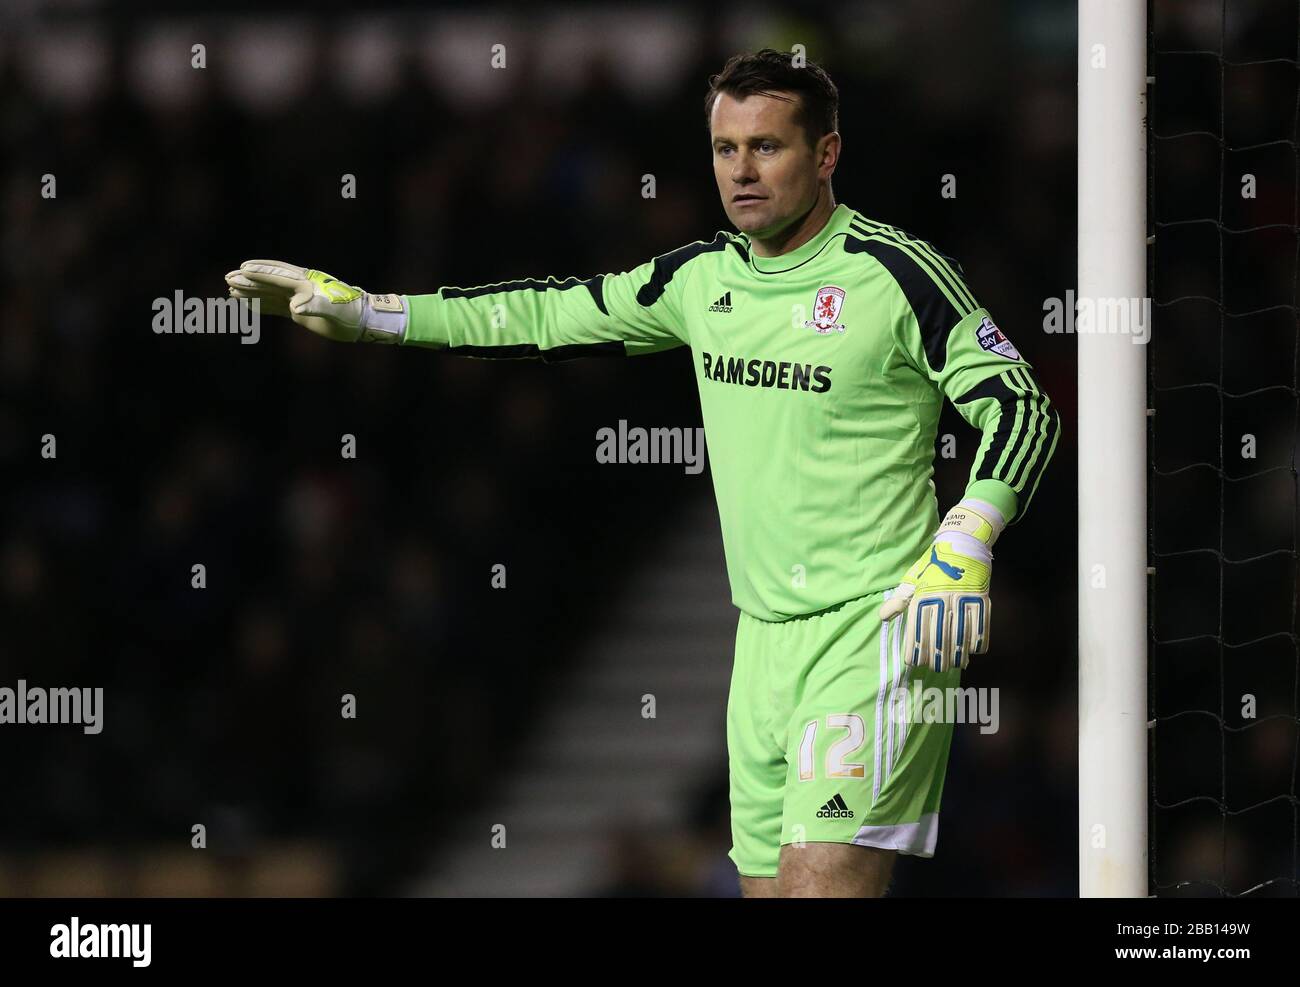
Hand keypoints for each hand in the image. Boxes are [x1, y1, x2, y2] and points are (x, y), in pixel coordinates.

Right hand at [224, 260, 404, 342]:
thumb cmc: (350, 314)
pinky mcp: (300, 310)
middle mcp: (301, 287)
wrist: (362, 320)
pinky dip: (261, 305)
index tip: (241, 270)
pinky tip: (248, 304)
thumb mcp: (334, 311)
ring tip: (231, 290)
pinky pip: (276, 306)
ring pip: (270, 293)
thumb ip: (314, 307)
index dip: (260, 274)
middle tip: (228, 277)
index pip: (278, 277)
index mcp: (306, 283)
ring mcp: (299, 298)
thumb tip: (295, 308)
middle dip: (250, 278)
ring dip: (252, 291)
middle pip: (270, 280)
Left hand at [878, 500, 1002, 671]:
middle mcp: (942, 599)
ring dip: (957, 652)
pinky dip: (978, 639)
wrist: (962, 544)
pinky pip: (981, 624)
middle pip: (939, 634)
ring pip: (960, 633)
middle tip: (935, 668)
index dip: (915, 647)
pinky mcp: (981, 598)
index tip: (913, 661)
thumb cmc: (934, 565)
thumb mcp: (913, 580)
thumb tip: (882, 617)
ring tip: (954, 665)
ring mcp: (963, 599)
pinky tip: (974, 651)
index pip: (917, 627)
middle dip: (937, 655)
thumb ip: (900, 600)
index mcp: (924, 595)